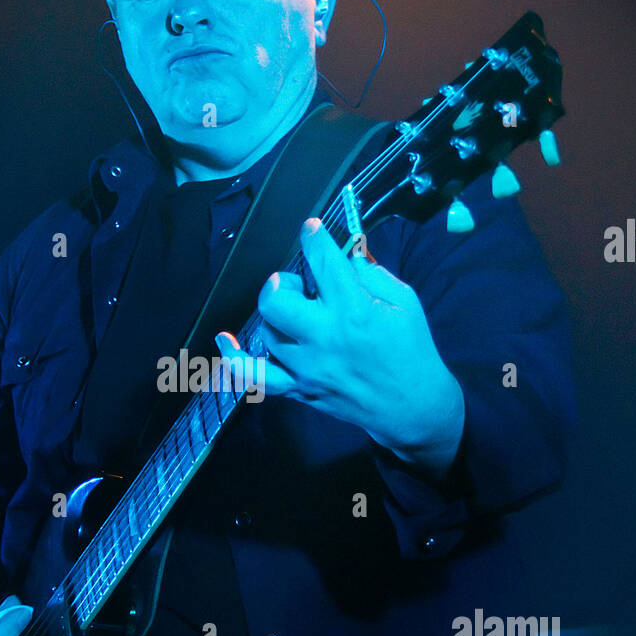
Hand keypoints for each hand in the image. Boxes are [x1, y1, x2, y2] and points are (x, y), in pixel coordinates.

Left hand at [216, 218, 464, 477]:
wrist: (411, 406)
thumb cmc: (412, 350)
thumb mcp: (404, 302)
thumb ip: (371, 275)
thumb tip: (342, 255)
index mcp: (353, 312)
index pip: (323, 263)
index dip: (314, 238)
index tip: (311, 229)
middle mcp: (322, 338)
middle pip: (275, 301)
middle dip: (282, 284)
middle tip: (301, 288)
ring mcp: (305, 367)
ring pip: (267, 332)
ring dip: (279, 316)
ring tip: (300, 316)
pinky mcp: (298, 389)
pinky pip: (254, 376)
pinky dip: (235, 359)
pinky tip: (224, 341)